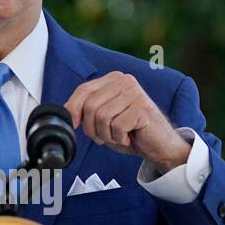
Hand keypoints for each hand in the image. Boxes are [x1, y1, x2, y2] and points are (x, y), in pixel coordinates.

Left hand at [63, 71, 189, 172]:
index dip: (72, 109)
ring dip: (107, 135)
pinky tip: (130, 137)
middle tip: (103, 137)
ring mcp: (135, 93)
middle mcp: (124, 81)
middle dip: (92, 129)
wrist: (159, 145)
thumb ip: (88, 110)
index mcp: (113, 79)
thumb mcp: (104, 118)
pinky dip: (120, 139)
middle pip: (90, 106)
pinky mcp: (143, 108)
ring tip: (119, 136)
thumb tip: (64, 113)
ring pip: (102, 117)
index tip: (73, 125)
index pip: (83, 90)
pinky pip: (117, 127)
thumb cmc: (131, 132)